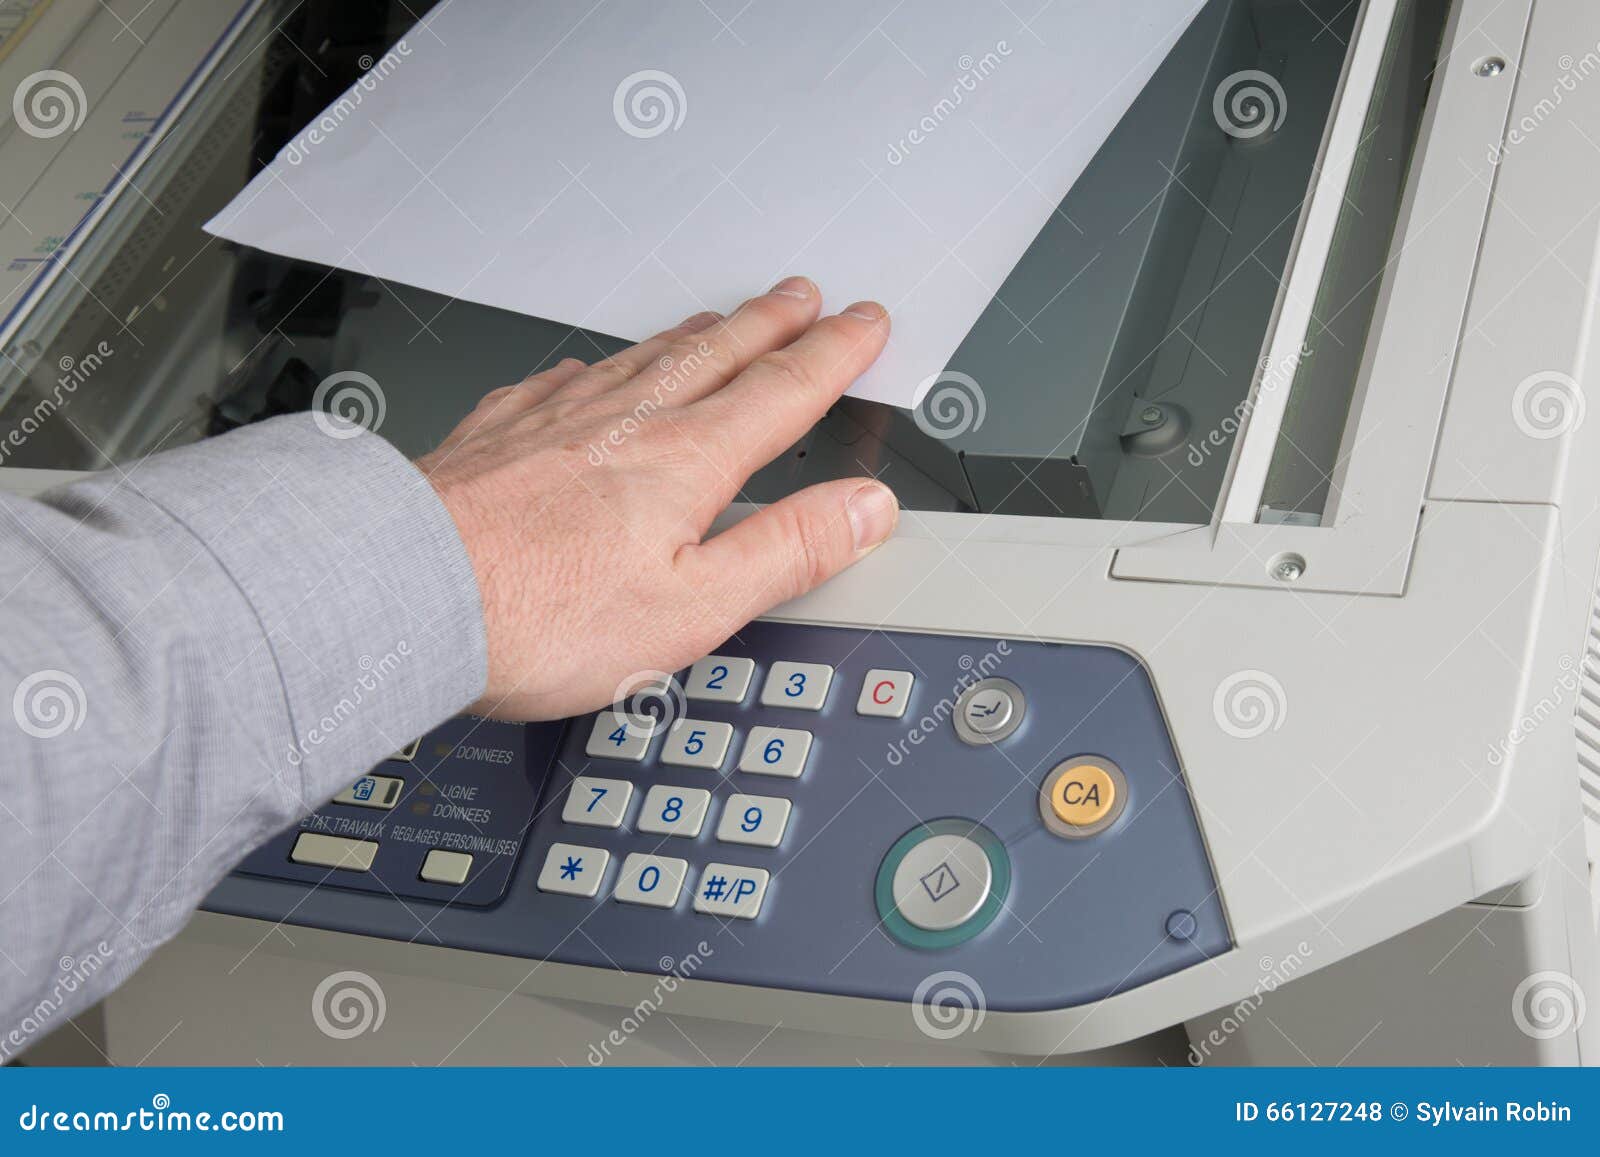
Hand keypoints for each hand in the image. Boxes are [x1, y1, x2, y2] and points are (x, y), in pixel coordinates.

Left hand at [415, 277, 897, 720]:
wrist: (401, 590)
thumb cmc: (537, 614)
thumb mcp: (693, 607)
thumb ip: (787, 551)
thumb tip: (864, 509)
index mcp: (685, 462)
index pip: (782, 392)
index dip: (833, 355)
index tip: (864, 324)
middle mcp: (625, 420)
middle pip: (717, 355)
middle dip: (771, 323)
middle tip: (804, 296)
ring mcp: (556, 417)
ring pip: (645, 356)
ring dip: (697, 333)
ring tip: (721, 319)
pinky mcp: (498, 431)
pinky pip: (566, 376)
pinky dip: (601, 362)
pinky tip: (592, 367)